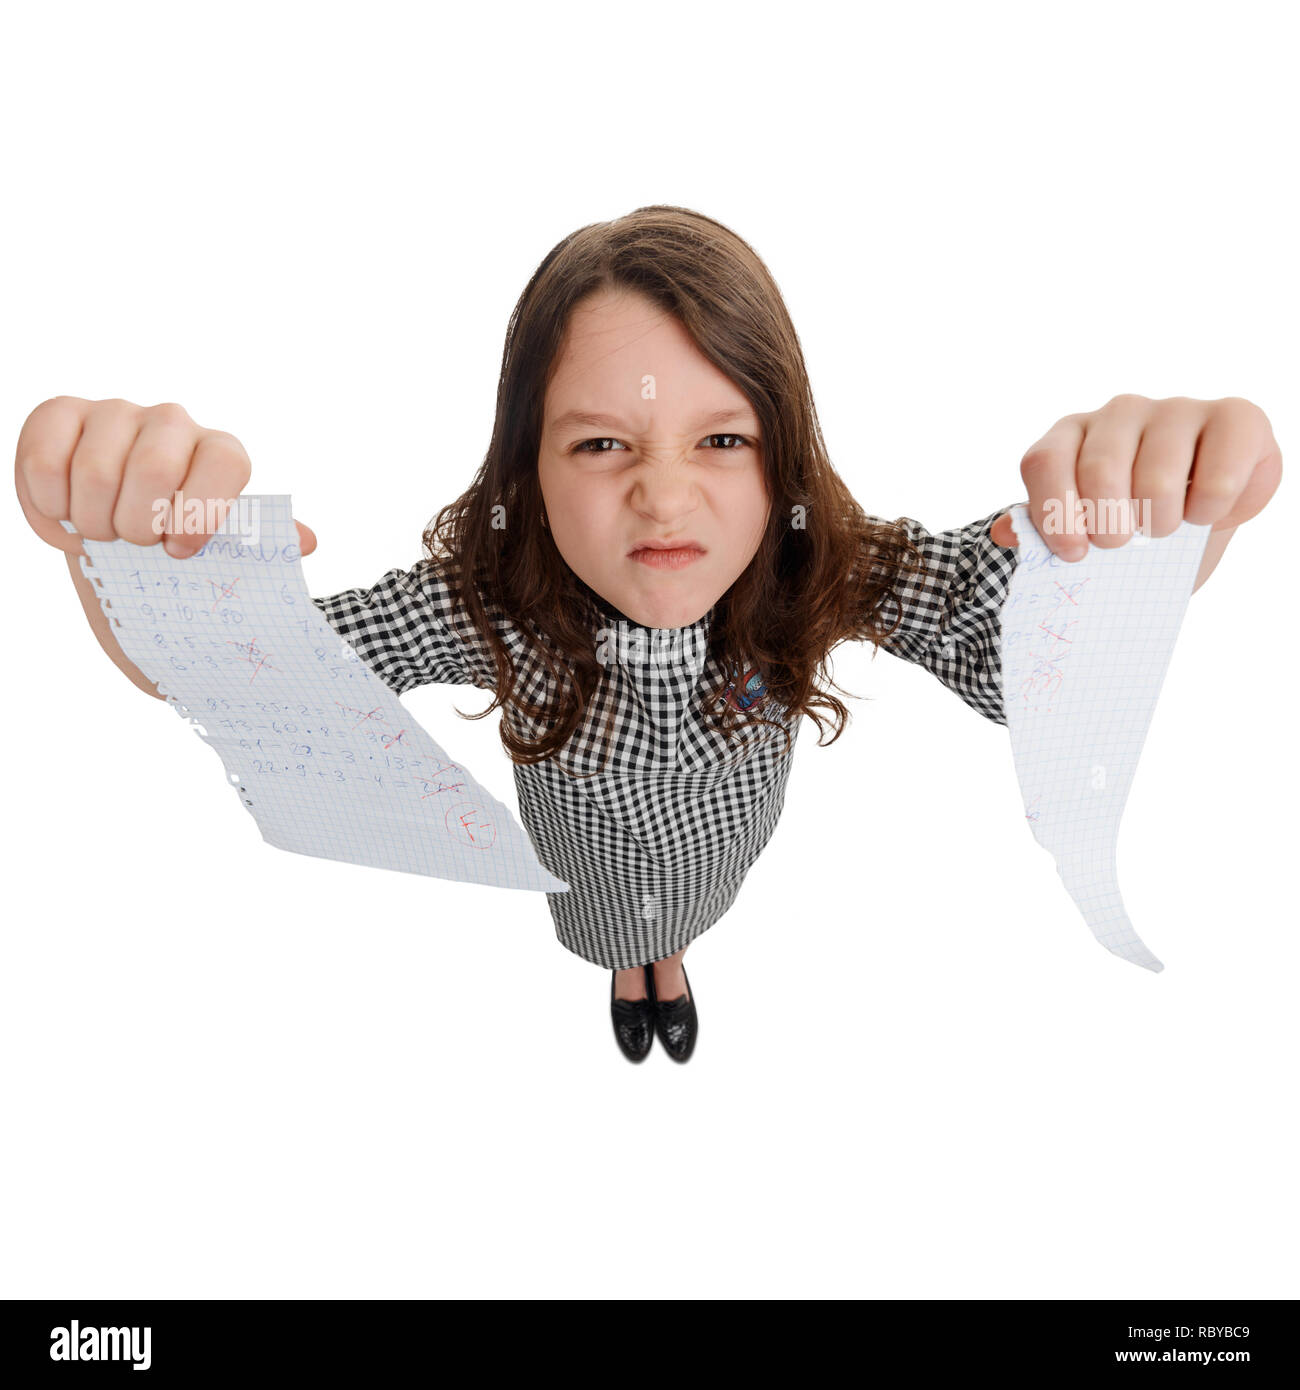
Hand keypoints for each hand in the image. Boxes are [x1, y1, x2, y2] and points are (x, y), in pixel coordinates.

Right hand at [14, 396, 316, 558]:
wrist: (119, 537)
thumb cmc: (178, 543)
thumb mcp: (222, 551)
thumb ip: (258, 544)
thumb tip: (307, 541)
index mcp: (221, 452)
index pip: (226, 462)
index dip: (201, 512)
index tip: (179, 551)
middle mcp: (173, 422)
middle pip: (155, 468)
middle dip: (138, 525)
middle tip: (135, 544)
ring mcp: (116, 413)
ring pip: (95, 471)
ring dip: (93, 523)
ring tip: (103, 534)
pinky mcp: (61, 415)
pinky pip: (43, 460)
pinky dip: (49, 506)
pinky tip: (66, 516)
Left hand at [988, 395, 1281, 558]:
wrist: (1201, 521)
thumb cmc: (1131, 524)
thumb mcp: (1082, 532)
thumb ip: (1042, 529)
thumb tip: (1003, 533)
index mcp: (1071, 435)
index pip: (1044, 461)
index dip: (1054, 514)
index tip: (1074, 554)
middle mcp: (1120, 412)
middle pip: (1099, 468)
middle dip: (1109, 525)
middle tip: (1121, 544)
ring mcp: (1177, 409)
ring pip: (1158, 475)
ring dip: (1160, 522)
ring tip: (1163, 530)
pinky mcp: (1234, 418)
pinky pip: (1219, 471)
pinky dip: (1210, 509)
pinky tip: (1203, 516)